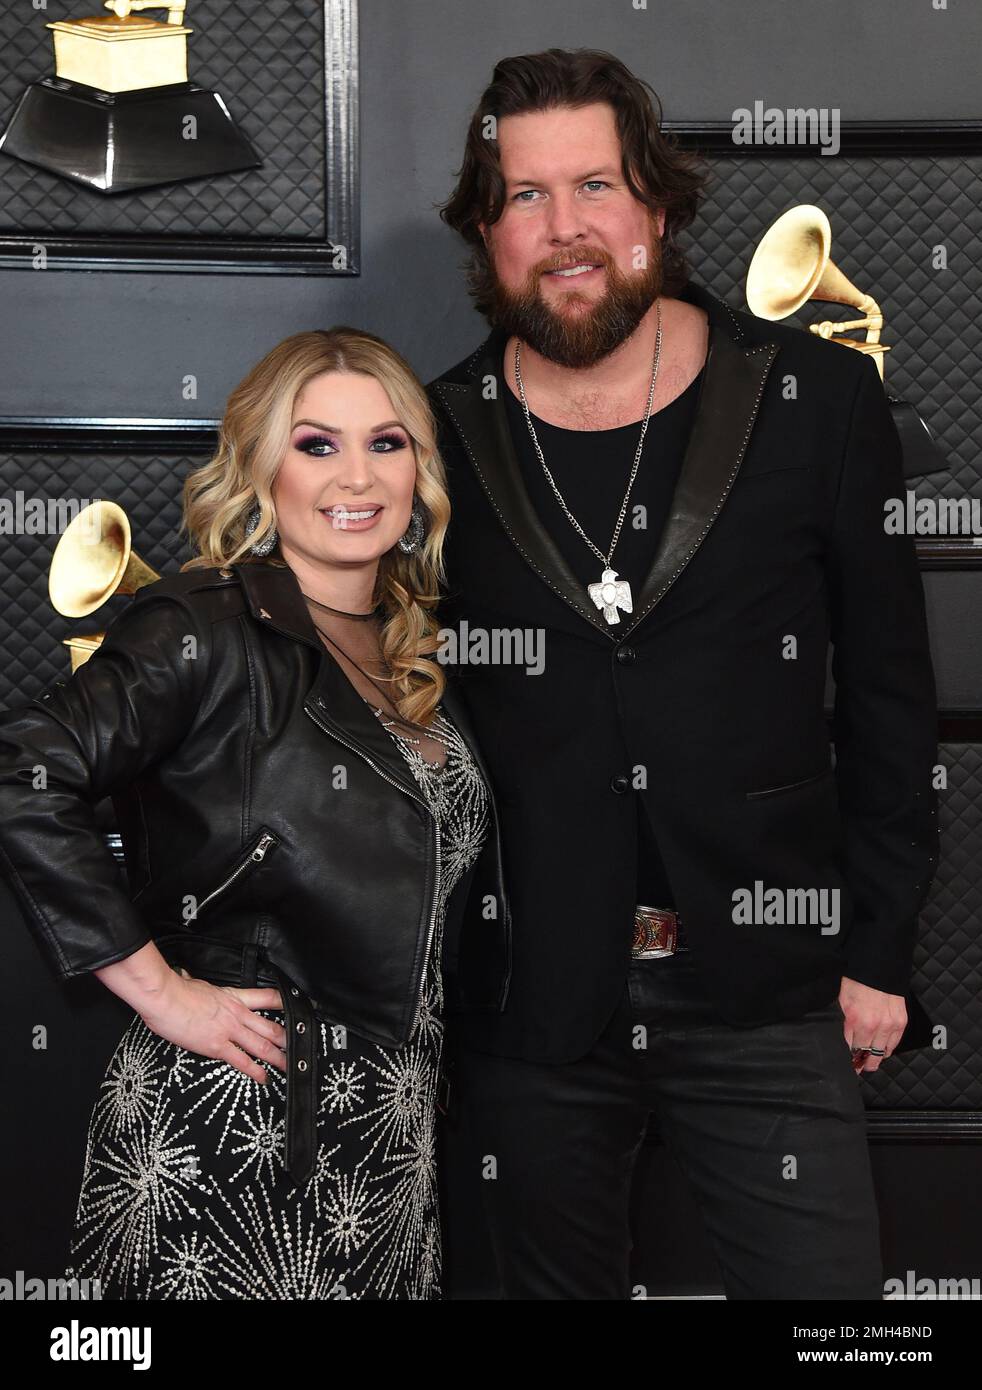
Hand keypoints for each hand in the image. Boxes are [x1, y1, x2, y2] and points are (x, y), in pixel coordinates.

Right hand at [138, 968, 286, 1083]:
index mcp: (234, 997)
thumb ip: (202, 988)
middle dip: (288, 1039)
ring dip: (278, 1058)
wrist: (165, 998)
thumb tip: (189, 978)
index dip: (287, 1003)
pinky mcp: (217, 1046)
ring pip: (262, 1046)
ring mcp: (229, 1031)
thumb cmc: (176, 990)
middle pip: (271, 1027)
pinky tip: (264, 1078)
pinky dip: (255, 1071)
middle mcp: (237, 1014)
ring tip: (289, 1067)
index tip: (300, 1008)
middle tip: (301, 1047)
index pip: (268, 997)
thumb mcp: (197, 983)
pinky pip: (241, 1061)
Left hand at [838, 975, 906, 1074]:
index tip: (849, 1065)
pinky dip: (888, 1049)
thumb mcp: (842, 1001)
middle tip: (859, 1068)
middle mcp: (874, 1025)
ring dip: (875, 1058)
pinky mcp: (901, 1021)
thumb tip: (846, 1041)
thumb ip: (844, 1023)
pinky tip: (882, 1052)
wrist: (877, 966)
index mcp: (856, 1020)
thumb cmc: (857, 980)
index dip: (850, 1059)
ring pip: (882, 1052)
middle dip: (862, 1063)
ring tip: (870, 1063)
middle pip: (867, 1054)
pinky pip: (894, 1043)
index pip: (851, 1049)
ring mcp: (890, 1024)